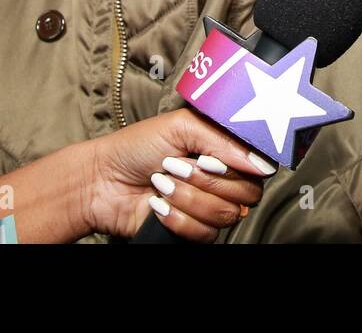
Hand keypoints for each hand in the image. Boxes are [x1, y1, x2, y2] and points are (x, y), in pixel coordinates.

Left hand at [82, 108, 274, 240]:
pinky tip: (160, 205)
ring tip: (164, 184)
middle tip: (180, 167)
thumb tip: (257, 162)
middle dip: (208, 181)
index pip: (259, 166)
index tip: (211, 158)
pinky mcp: (192, 231)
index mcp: (224, 152)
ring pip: (225, 215)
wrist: (102, 180)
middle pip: (248, 194)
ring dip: (188, 198)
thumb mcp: (181, 126)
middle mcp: (222, 180)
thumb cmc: (136, 147)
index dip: (240, 166)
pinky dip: (179, 219)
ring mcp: (208, 207)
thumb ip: (223, 140)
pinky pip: (205, 234)